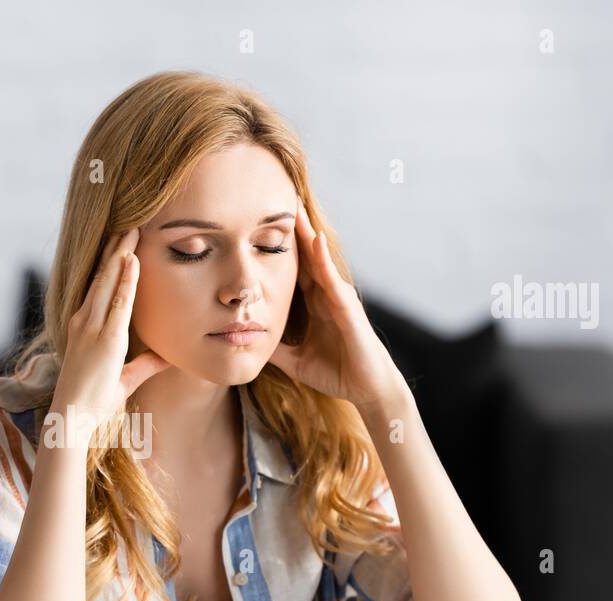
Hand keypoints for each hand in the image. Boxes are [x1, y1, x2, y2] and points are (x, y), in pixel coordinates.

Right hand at [51, 227, 169, 438]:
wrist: (72, 416)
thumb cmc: (93, 401)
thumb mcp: (125, 378)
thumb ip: (146, 365)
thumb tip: (168, 357)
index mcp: (85, 327)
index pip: (100, 288)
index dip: (111, 264)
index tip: (122, 244)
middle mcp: (85, 321)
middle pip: (103, 277)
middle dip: (116, 249)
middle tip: (130, 223)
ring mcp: (92, 327)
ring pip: (108, 282)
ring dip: (120, 254)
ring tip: (132, 229)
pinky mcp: (104, 338)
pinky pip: (117, 302)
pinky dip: (125, 279)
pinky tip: (132, 260)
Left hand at [266, 206, 408, 415]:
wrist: (367, 390)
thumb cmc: (337, 371)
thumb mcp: (294, 360)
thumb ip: (274, 349)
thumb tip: (246, 344)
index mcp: (313, 303)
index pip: (292, 268)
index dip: (277, 247)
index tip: (258, 224)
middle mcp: (326, 295)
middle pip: (305, 255)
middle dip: (292, 229)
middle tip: (274, 198)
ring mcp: (338, 299)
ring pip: (319, 259)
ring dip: (307, 233)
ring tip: (293, 206)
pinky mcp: (348, 309)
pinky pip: (333, 280)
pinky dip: (323, 260)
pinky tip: (315, 240)